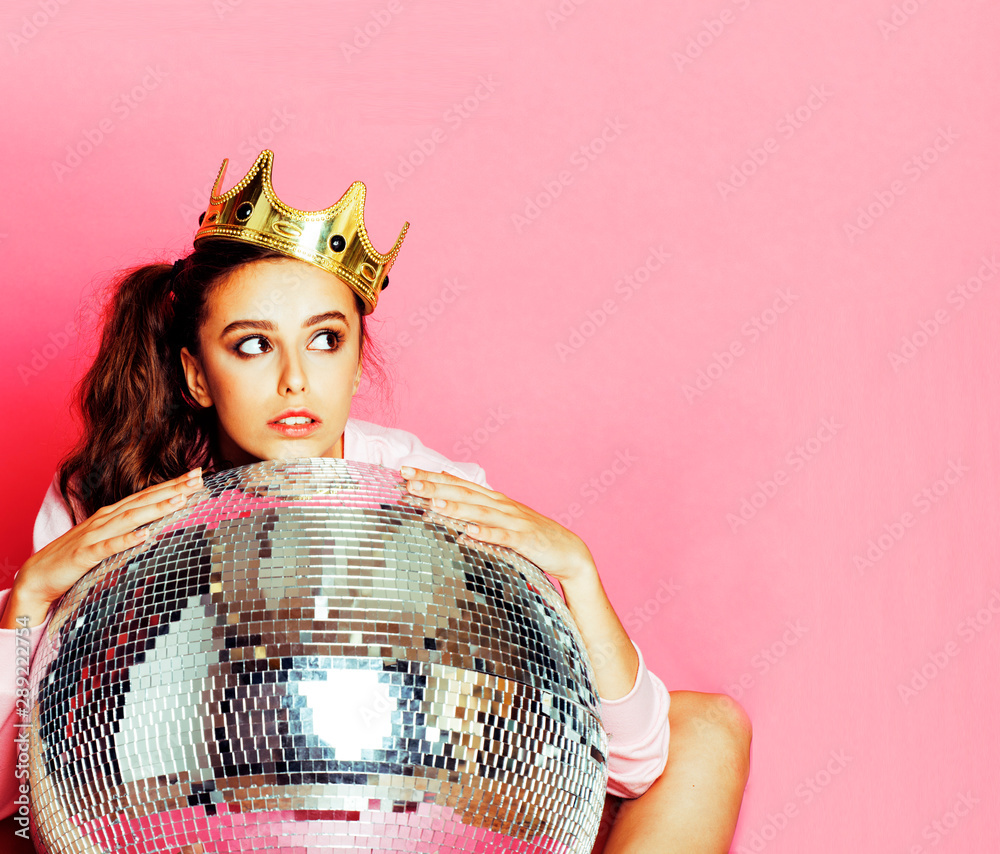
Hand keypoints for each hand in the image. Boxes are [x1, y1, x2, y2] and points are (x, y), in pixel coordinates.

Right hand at [11, 468, 203, 614]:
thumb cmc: (76, 556)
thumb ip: (130, 529)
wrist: (37, 576)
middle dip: (173, 489)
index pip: (148, 495)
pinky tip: (144, 536)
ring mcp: (94, 535)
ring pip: (131, 519)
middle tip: (199, 478)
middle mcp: (106, 519)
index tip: (198, 475)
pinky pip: (108, 547)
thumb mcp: (108, 538)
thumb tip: (159, 525)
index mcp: (113, 514)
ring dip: (156, 508)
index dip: (173, 484)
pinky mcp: (84, 555)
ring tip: (181, 499)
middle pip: (145, 501)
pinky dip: (126, 540)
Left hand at [400, 467, 596, 585]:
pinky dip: (486, 534)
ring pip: (480, 512)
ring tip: (433, 502)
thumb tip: (443, 497)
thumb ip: (473, 508)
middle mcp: (500, 505)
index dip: (431, 476)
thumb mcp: (499, 519)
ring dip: (456, 506)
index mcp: (492, 500)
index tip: (405, 471)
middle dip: (435, 486)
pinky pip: (503, 537)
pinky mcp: (524, 540)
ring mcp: (513, 521)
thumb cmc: (529, 536)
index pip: (457, 483)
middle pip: (463, 493)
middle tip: (408, 481)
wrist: (568, 550)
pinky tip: (469, 533)